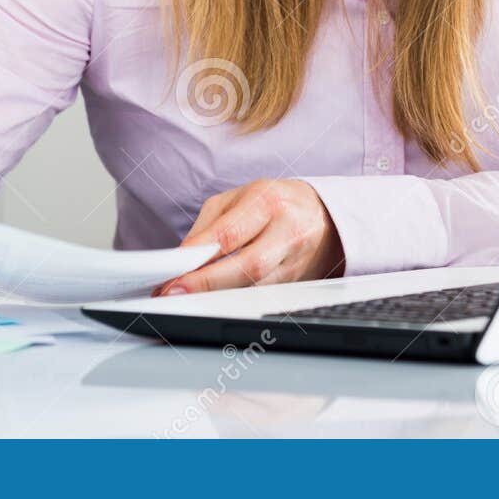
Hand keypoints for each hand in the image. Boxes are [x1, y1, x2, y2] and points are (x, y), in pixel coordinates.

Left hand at [158, 179, 343, 295]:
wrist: (326, 214)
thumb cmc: (276, 202)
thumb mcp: (241, 197)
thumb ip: (210, 224)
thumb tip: (184, 257)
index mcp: (268, 201)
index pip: (229, 234)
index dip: (198, 257)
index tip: (173, 274)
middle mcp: (286, 231)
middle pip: (245, 267)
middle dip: (206, 283)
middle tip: (175, 292)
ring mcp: (296, 260)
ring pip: (255, 288)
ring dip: (217, 296)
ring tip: (188, 298)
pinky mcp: (299, 282)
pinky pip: (262, 295)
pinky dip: (235, 300)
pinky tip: (216, 301)